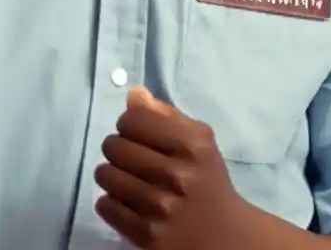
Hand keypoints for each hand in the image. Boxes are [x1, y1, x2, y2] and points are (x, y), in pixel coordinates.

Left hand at [95, 87, 251, 248]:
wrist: (225, 237)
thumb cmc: (207, 181)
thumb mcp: (199, 142)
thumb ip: (166, 115)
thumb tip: (134, 94)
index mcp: (192, 147)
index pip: (131, 119)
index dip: (129, 124)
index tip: (136, 134)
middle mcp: (176, 175)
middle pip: (113, 146)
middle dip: (117, 149)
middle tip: (130, 159)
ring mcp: (160, 208)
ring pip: (105, 175)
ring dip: (111, 175)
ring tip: (127, 180)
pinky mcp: (146, 235)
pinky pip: (105, 206)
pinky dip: (112, 203)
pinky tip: (128, 203)